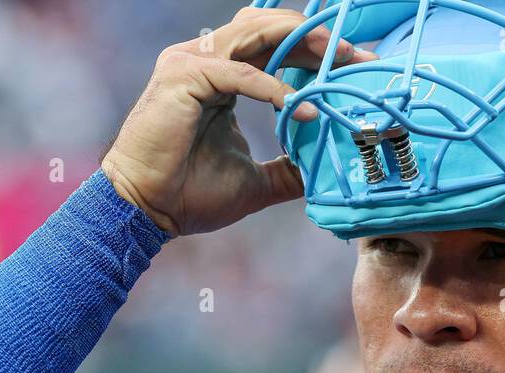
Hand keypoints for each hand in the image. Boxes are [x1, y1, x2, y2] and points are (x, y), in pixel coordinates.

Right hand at [101, 5, 375, 236]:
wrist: (145, 212)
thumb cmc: (188, 195)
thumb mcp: (254, 182)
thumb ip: (286, 170)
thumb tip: (319, 174)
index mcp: (221, 75)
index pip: (273, 45)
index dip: (315, 51)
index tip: (356, 65)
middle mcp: (205, 59)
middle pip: (269, 28)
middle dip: (317, 38)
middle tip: (359, 56)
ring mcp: (191, 62)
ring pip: (255, 34)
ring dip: (301, 46)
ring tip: (339, 63)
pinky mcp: (183, 77)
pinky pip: (239, 73)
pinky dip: (273, 89)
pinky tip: (301, 107)